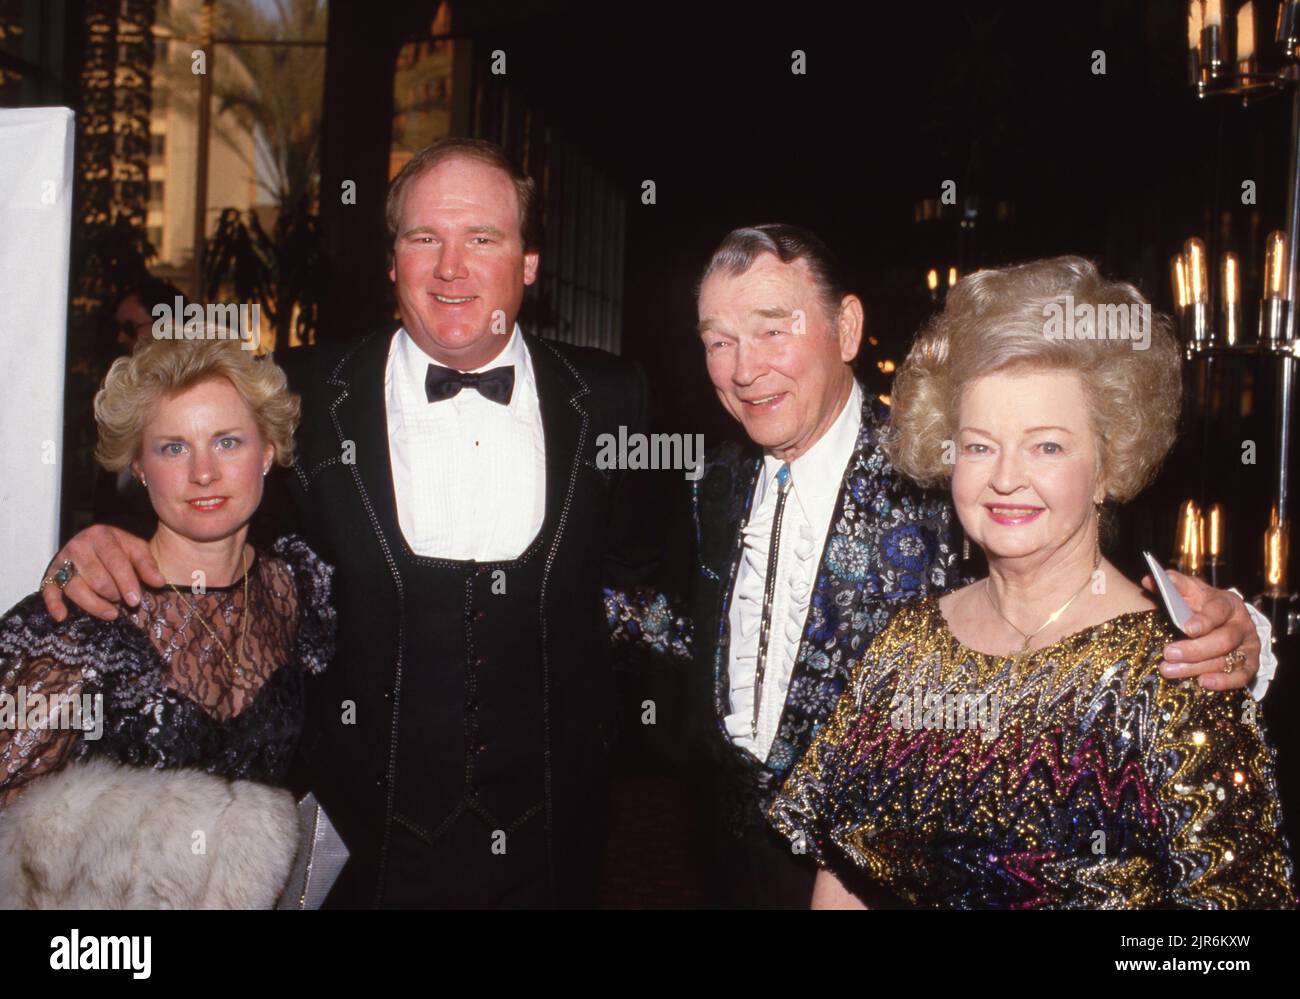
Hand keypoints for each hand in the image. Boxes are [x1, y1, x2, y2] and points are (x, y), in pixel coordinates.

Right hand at [40, 526, 161, 622]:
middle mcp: (78, 546)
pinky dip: (54, 604)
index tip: (136, 601)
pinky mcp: (51, 574)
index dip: (126, 583)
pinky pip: (49, 591)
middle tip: (123, 599)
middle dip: (113, 594)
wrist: (97, 542)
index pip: (115, 562)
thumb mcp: (137, 549)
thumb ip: (148, 565)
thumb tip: (158, 582)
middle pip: (97, 579)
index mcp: (101, 535)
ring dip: (95, 605)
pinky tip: (62, 616)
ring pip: (76, 589)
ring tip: (112, 612)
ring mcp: (62, 560)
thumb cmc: (119, 548)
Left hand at [1141, 569, 1259, 691]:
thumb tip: (1148, 580)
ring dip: (1197, 667)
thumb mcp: (1190, 592)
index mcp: (1228, 603)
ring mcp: (1248, 646)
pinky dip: (1223, 682)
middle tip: (1168, 654)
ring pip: (1226, 660)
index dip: (1204, 620)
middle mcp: (1242, 624)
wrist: (1226, 622)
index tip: (1186, 628)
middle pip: (1223, 640)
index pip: (1218, 611)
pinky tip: (1202, 683)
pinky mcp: (1251, 664)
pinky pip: (1241, 677)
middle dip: (1195, 649)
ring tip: (1170, 671)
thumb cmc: (1202, 605)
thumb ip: (1171, 586)